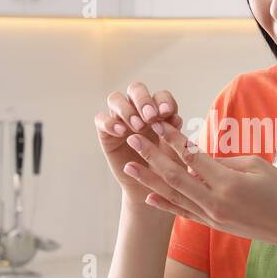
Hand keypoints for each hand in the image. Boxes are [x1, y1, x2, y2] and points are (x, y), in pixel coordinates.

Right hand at [94, 82, 183, 203]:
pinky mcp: (105, 131)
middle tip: (151, 117)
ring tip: (137, 127)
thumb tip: (175, 118)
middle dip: (143, 100)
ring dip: (127, 110)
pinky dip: (110, 122)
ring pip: (116, 99)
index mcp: (158, 111)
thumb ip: (174, 136)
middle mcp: (137, 110)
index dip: (163, 101)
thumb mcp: (174, 154)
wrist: (148, 187)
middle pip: (136, 89)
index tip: (167, 113)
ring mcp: (120, 119)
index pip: (160, 95)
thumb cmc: (165, 168)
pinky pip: (101, 119)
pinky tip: (121, 132)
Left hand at [122, 119, 276, 251]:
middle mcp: (215, 202)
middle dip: (151, 155)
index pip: (192, 156)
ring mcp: (212, 217)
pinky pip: (184, 213)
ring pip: (174, 195)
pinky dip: (165, 204)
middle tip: (132, 138)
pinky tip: (148, 196)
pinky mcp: (213, 226)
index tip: (158, 124)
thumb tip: (200, 158)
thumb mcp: (257, 166)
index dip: (173, 139)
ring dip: (149, 179)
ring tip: (128, 166)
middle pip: (175, 175)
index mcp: (228, 182)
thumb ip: (225, 161)